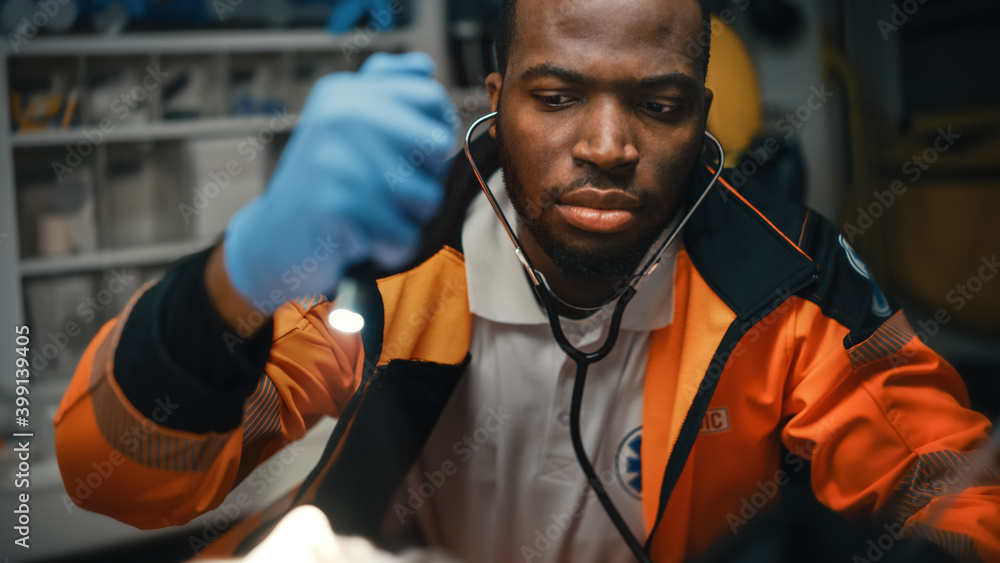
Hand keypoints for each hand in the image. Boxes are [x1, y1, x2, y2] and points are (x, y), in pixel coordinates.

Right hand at [223, 52, 456, 305]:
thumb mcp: (346, 127)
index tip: (411, 157)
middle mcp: (340, 117)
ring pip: (427, 197)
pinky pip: (404, 235)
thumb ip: (386, 90)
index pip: (430, 96)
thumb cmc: (325, 185)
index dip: (434, 134)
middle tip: (385, 192)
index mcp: (344, 93)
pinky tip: (360, 241)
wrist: (274, 240)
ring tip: (369, 217)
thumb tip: (425, 66)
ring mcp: (336, 159)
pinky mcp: (337, 207)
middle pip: (436, 145)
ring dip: (408, 219)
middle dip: (426, 179)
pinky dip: (391, 248)